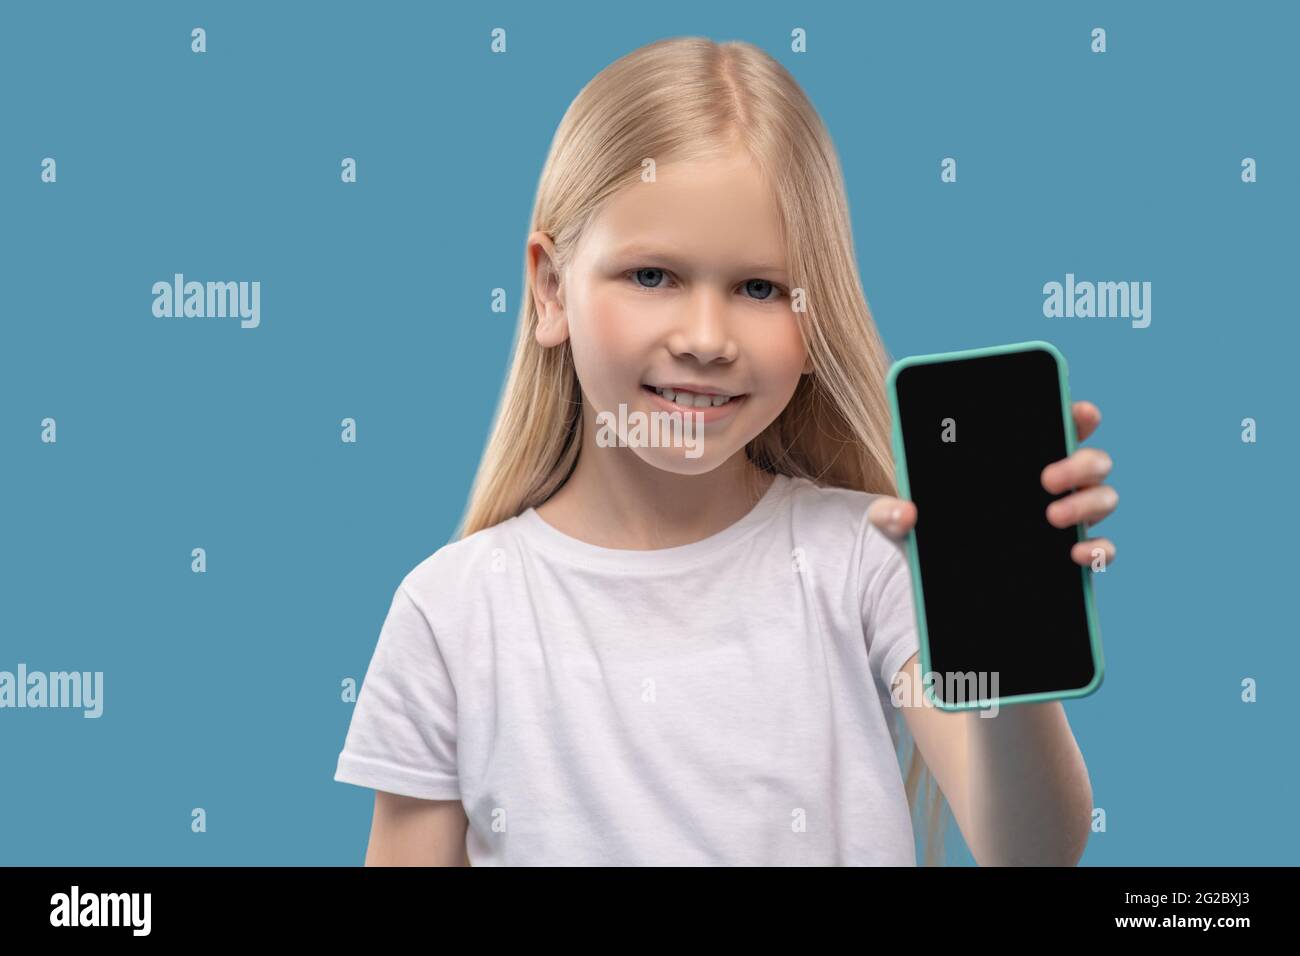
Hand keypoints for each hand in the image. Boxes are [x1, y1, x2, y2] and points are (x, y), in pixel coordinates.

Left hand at [867, 400, 1117, 567]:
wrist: (937, 579)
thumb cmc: (925, 531)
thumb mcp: (901, 522)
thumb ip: (891, 515)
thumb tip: (903, 512)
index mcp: (1019, 459)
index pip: (1060, 424)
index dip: (1077, 414)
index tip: (1078, 412)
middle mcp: (1053, 483)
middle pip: (1092, 459)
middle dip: (1081, 462)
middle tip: (1047, 478)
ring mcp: (1067, 517)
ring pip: (1103, 498)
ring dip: (1088, 504)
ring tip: (1053, 517)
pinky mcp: (1071, 554)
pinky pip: (1102, 549)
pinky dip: (1099, 549)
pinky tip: (1076, 554)